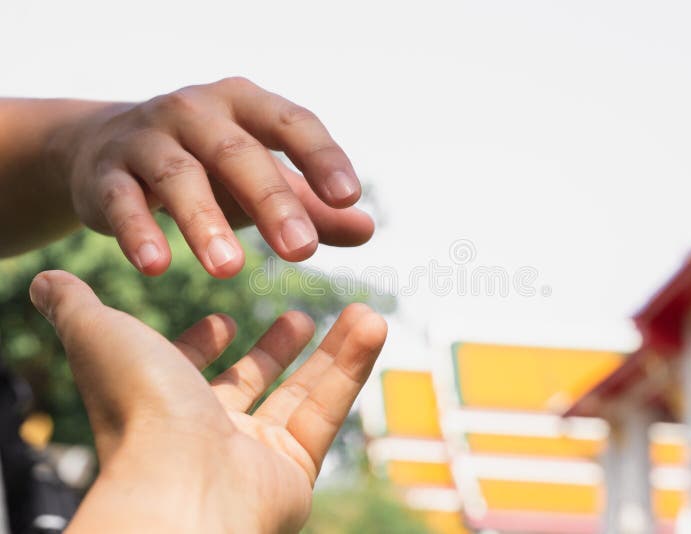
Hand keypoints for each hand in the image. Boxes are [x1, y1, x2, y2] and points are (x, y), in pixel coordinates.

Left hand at [29, 270, 386, 532]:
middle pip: (250, 384)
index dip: (202, 346)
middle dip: (273, 349)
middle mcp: (205, 434)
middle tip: (296, 319)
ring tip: (362, 313)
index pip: (186, 374)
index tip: (222, 322)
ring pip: (300, 396)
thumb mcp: (102, 334)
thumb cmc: (139, 409)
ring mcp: (251, 456)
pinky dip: (352, 367)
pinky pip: (328, 412)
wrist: (182, 485)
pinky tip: (372, 325)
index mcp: (161, 404)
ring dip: (331, 351)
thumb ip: (77, 307)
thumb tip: (45, 280)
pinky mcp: (293, 471)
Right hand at [51, 78, 373, 276]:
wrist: (109, 148)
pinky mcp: (107, 172)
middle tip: (301, 250)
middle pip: (239, 154)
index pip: (292, 123)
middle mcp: (197, 112)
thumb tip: (367, 229)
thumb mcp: (260, 178)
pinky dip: (138, 231)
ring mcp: (148, 138)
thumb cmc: (207, 166)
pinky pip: (122, 201)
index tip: (349, 197)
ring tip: (229, 268)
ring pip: (179, 176)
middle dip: (272, 201)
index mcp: (246, 106)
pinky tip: (155, 266)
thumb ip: (311, 203)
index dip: (322, 157)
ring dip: (204, 222)